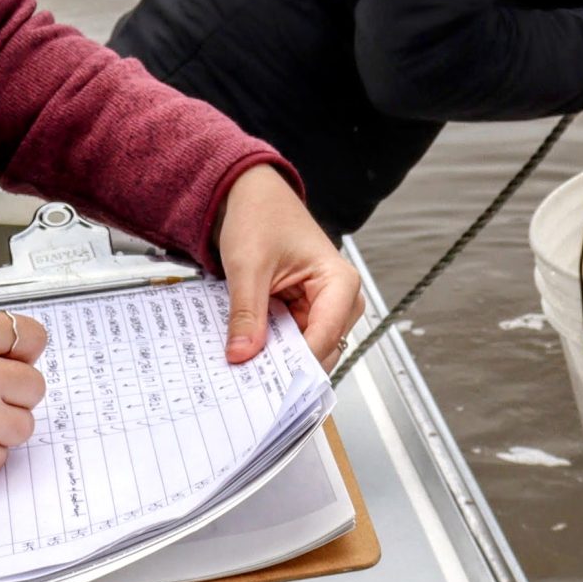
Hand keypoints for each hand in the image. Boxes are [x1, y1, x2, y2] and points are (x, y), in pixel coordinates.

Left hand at [211, 165, 362, 369]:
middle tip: (251, 381)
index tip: (266, 386)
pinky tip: (250, 354)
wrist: (250, 195)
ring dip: (278, 360)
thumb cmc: (260, 216)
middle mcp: (340, 298)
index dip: (296, 365)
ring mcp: (323, 307)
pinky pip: (292, 341)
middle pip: (321, 350)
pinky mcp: (304, 311)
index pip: (325, 337)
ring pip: (306, 350)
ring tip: (247, 369)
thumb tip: (242, 356)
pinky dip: (273, 349)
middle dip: (287, 366)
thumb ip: (247, 313)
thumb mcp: (248, 265)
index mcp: (339, 281)